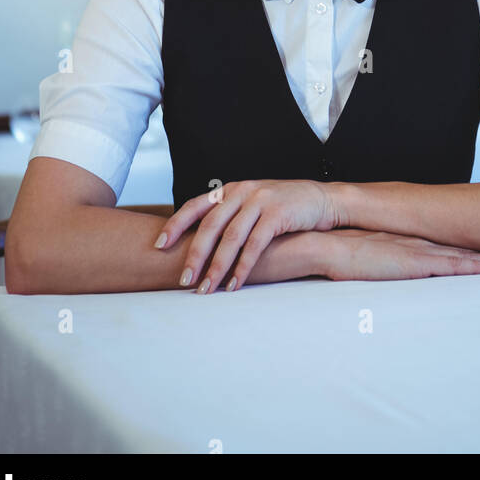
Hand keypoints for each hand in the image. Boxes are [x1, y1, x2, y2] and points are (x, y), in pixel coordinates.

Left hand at [155, 179, 344, 292]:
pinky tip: (235, 284)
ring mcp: (260, 201)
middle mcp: (242, 191)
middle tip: (183, 281)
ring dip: (216, 266)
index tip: (158, 245)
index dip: (175, 224)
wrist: (321, 200)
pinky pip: (254, 244)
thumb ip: (229, 217)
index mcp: (231, 190)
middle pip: (209, 225)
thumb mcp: (252, 205)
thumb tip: (199, 244)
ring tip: (206, 289)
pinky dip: (243, 267)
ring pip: (230, 237)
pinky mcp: (277, 214)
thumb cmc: (283, 208)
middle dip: (194, 255)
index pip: (195, 205)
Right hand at [315, 228, 479, 280]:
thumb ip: (388, 267)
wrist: (328, 247)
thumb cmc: (344, 257)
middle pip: (466, 249)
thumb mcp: (372, 262)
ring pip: (467, 256)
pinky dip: (477, 267)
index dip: (476, 250)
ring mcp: (421, 251)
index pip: (451, 247)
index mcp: (412, 243)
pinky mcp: (417, 262)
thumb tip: (395, 276)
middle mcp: (421, 244)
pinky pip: (455, 266)